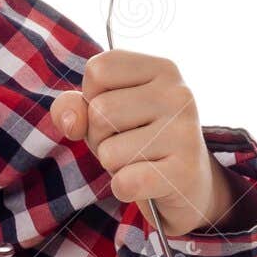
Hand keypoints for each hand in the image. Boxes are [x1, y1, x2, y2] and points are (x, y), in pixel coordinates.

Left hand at [48, 50, 240, 237]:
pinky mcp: (186, 171)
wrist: (185, 183)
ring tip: (140, 159)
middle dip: (100, 135)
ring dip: (113, 163)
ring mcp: (186, 132)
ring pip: (108, 151)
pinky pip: (125, 182)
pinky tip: (145, 182)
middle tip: (129, 141)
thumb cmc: (135, 137)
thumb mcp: (99, 113)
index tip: (117, 108)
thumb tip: (70, 122)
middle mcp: (179, 94)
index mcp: (161, 68)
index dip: (92, 95)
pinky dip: (123, 188)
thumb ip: (71, 106)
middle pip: (99, 112)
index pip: (98, 69)